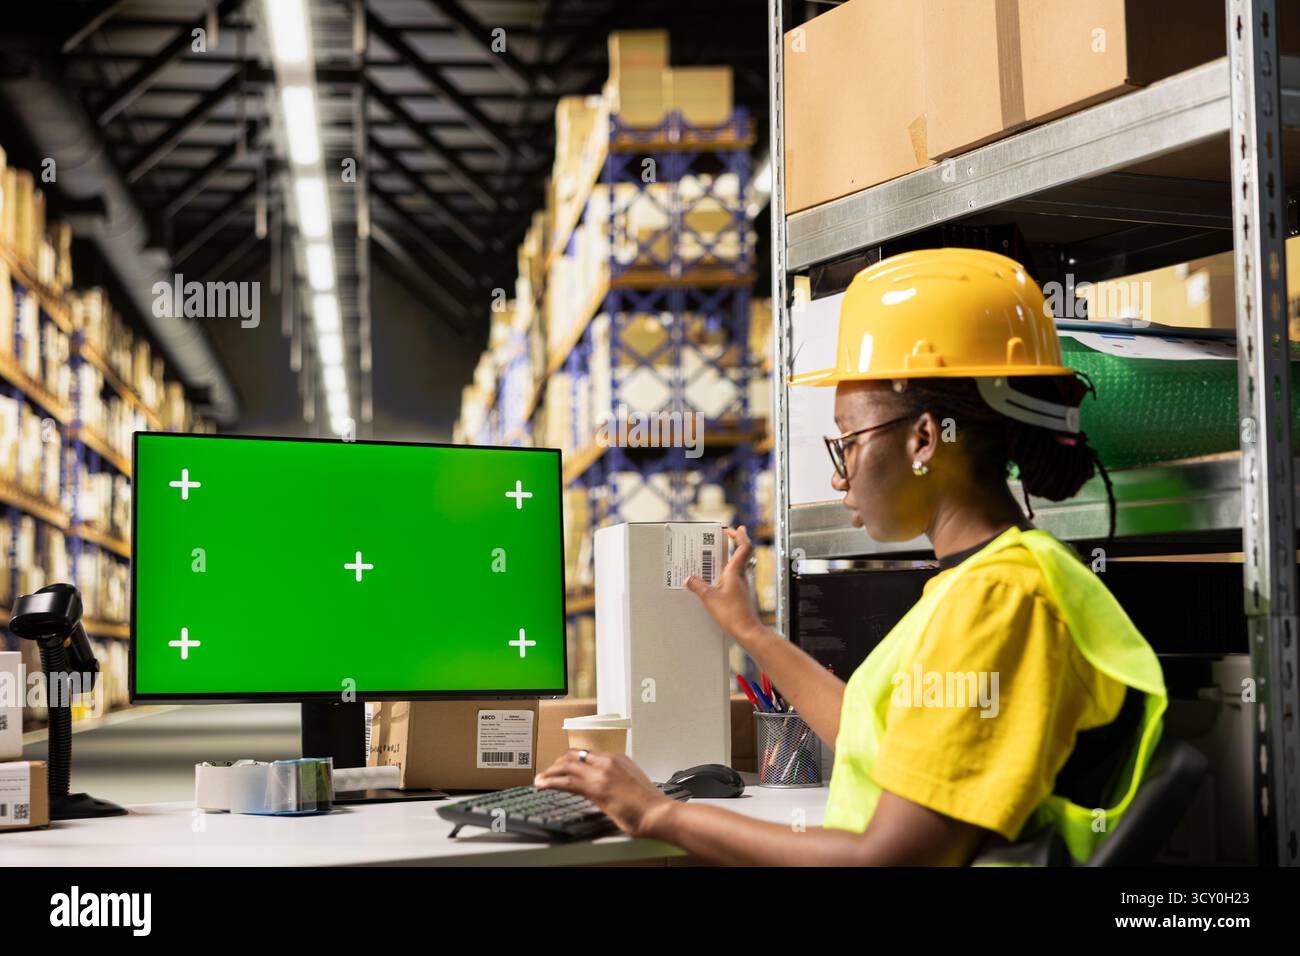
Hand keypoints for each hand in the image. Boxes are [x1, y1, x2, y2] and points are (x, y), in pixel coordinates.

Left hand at [534, 750, 673, 837]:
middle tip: (548, 772)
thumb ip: (618, 781)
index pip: (588, 754)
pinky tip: (543, 784)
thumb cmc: (649, 804)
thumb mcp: (633, 783)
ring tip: (540, 778)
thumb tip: (610, 789)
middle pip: (574, 755)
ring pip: (567, 766)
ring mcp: (600, 773)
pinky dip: (551, 781)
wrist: (657, 812)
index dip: (572, 759)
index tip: (564, 766)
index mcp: (618, 759)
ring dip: (550, 772)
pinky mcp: (595, 788)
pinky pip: (566, 781)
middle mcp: (608, 761)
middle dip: (558, 763)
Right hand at [685, 526, 764, 643]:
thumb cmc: (733, 614)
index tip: (730, 530)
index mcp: (736, 571)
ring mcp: (743, 585)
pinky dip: (728, 571)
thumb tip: (689, 579)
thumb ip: (697, 586)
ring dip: (731, 556)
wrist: (747, 630)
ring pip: (740, 564)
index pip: (743, 546)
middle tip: (729, 535)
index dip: (739, 535)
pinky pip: (735, 576)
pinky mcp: (741, 594)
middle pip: (744, 553)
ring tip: (719, 554)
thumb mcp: (709, 598)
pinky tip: (718, 577)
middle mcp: (742, 576)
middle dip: (736, 541)